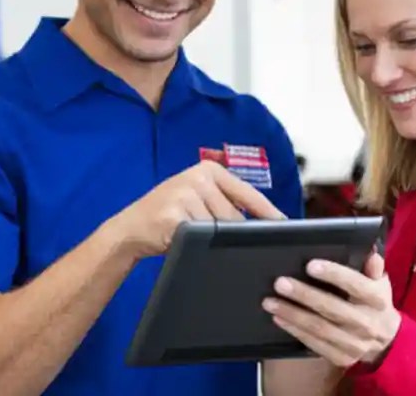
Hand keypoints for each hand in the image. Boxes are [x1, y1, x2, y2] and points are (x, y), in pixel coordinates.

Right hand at [103, 160, 286, 259]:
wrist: (130, 229)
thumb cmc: (170, 216)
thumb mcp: (197, 198)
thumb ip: (225, 202)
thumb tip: (265, 222)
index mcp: (208, 169)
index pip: (248, 193)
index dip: (268, 212)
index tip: (284, 226)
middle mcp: (198, 177)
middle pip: (235, 216)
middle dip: (237, 235)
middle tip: (232, 246)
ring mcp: (185, 194)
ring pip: (220, 229)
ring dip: (214, 242)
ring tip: (198, 242)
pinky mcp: (175, 214)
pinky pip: (200, 238)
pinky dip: (198, 246)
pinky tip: (185, 244)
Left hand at [262, 252, 401, 368]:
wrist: (385, 341)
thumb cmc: (374, 302)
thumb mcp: (379, 282)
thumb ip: (373, 267)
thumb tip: (370, 253)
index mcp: (377, 299)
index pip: (356, 284)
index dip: (334, 274)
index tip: (310, 265)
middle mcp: (367, 323)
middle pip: (332, 308)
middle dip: (304, 295)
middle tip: (280, 283)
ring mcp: (354, 344)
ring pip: (319, 328)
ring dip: (292, 314)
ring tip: (270, 302)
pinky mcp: (341, 358)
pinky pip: (314, 344)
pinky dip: (295, 331)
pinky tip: (279, 318)